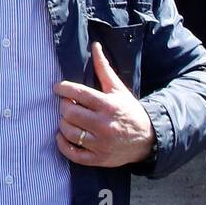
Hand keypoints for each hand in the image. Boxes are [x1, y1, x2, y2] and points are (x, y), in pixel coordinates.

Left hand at [54, 41, 155, 166]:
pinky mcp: (98, 159)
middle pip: (70, 113)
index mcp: (109, 105)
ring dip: (62, 124)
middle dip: (64, 106)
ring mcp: (100, 143)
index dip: (63, 89)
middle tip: (66, 104)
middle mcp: (104, 124)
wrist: (147, 138)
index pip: (79, 93)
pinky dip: (63, 145)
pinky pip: (73, 153)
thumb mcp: (118, 89)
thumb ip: (104, 68)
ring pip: (69, 132)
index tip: (57, 88)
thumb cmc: (129, 111)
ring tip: (66, 119)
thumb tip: (95, 46)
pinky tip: (62, 136)